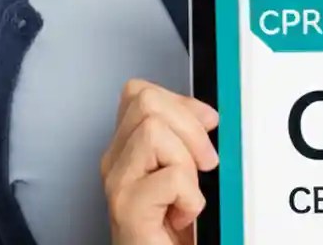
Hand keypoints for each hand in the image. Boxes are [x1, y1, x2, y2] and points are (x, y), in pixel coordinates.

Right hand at [102, 79, 219, 244]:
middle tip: (200, 166)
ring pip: (154, 131)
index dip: (180, 103)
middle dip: (188, 128)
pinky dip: (190, 197)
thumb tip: (207, 116)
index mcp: (126, 147)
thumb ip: (185, 138)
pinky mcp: (128, 208)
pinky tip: (182, 215)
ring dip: (186, 163)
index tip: (205, 126)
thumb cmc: (172, 229)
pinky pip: (172, 177)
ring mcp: (118, 183)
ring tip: (185, 193)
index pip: (141, 92)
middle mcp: (115, 161)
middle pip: (147, 102)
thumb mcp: (183, 170)